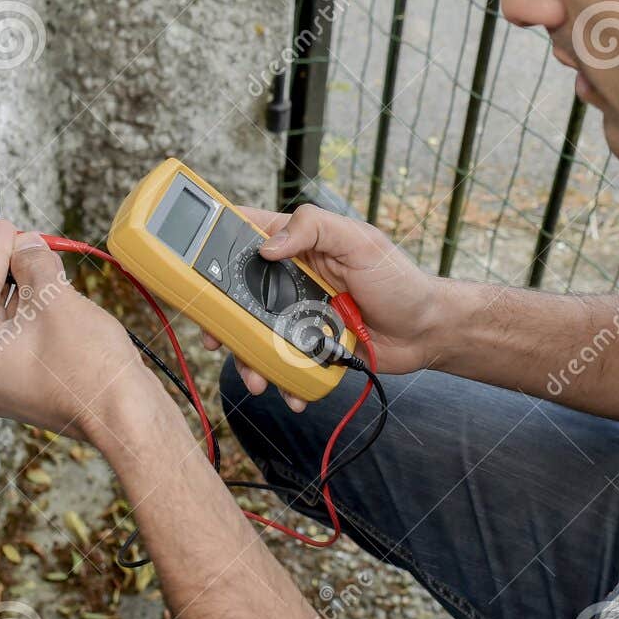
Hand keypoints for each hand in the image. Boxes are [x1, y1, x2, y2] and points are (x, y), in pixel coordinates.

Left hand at [0, 220, 157, 441]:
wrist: (124, 410)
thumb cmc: (85, 371)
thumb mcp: (53, 299)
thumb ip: (32, 264)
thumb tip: (26, 246)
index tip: (3, 228)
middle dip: (12, 270)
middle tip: (25, 240)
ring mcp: (7, 384)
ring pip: (11, 323)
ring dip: (29, 290)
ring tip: (45, 259)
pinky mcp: (33, 385)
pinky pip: (27, 340)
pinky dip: (39, 314)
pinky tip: (56, 290)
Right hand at [204, 204, 444, 409]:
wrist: (427, 331)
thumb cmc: (398, 279)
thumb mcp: (360, 241)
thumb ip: (314, 228)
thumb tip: (267, 245)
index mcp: (299, 245)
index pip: (246, 235)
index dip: (214, 245)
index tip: (191, 263)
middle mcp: (291, 279)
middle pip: (238, 295)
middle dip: (223, 319)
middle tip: (214, 337)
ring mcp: (298, 314)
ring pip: (255, 335)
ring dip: (249, 358)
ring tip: (257, 379)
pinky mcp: (308, 346)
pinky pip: (282, 363)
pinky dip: (280, 379)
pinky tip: (289, 391)